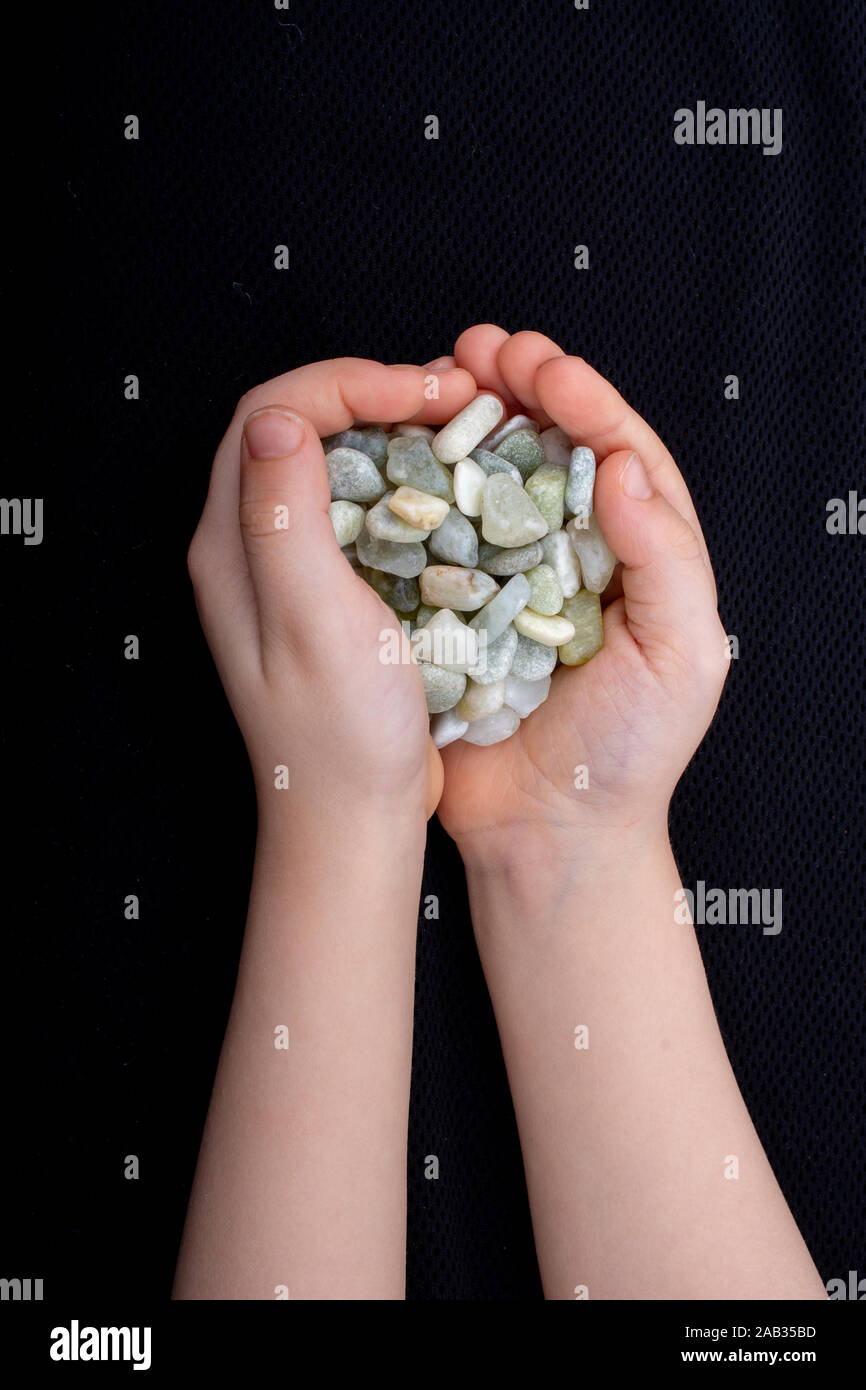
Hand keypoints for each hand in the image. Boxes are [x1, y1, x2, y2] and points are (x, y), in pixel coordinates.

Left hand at [187, 356, 477, 826]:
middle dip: (376, 394)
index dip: (349, 383)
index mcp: (231, 545)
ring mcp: (288, 572)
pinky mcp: (328, 594)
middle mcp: (249, 549)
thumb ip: (285, 517)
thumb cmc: (337, 738)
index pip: (274, 414)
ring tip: (462, 433)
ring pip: (334, 464)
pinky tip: (453, 494)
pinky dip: (406, 484)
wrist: (352, 819)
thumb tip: (278, 418)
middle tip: (455, 400)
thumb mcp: (312, 620)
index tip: (426, 392)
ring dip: (395, 434)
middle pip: (300, 429)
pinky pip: (361, 511)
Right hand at [436, 326, 729, 855]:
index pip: (619, 456)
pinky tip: (400, 453)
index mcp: (636, 557)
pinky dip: (422, 492)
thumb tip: (619, 467)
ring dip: (468, 422)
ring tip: (440, 372)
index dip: (586, 402)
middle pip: (550, 450)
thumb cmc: (629, 754)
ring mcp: (508, 577)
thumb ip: (663, 559)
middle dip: (522, 388)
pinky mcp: (454, 606)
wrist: (550, 835)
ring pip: (491, 481)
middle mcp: (573, 556)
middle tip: (482, 345)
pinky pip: (439, 538)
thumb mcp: (680, 657)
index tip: (546, 368)